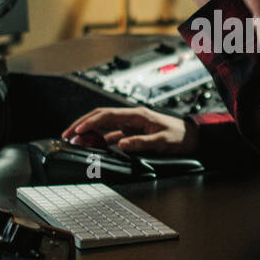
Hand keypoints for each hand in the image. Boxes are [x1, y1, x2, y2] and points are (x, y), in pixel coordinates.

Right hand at [61, 106, 197, 155]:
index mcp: (137, 115)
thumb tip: (121, 144)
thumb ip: (141, 142)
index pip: (107, 115)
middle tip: (66, 134)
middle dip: (82, 124)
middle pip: (100, 117)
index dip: (90, 122)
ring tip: (74, 140)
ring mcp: (131, 124)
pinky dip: (99, 139)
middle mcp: (131, 117)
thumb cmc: (180, 136)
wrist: (192, 136)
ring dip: (88, 132)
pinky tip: (91, 145)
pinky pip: (111, 134)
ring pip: (103, 125)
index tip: (77, 130)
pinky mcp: (132, 132)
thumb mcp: (162, 140)